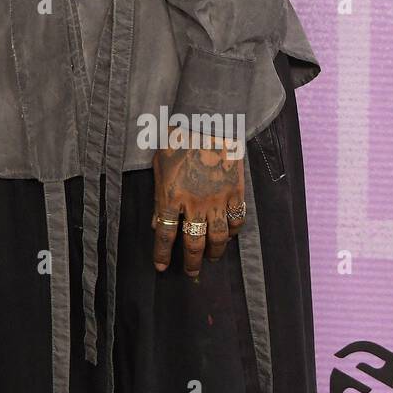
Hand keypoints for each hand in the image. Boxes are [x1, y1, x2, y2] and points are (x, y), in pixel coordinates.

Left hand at [151, 126, 245, 278]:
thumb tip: (156, 223)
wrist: (205, 121)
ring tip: (211, 258)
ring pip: (218, 238)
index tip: (161, 267)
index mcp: (170, 196)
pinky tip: (228, 235)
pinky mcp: (235, 192)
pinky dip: (233, 231)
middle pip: (193, 243)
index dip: (162, 254)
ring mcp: (217, 199)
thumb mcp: (158, 167)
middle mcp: (194, 203)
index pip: (165, 234)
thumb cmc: (175, 140)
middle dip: (191, 262)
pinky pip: (237, 220)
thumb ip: (158, 198)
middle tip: (190, 271)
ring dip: (215, 252)